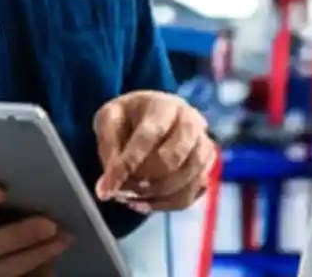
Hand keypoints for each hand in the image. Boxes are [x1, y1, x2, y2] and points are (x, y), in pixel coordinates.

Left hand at [93, 90, 217, 213]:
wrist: (152, 115)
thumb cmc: (129, 117)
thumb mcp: (109, 119)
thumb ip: (108, 145)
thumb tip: (110, 180)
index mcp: (164, 106)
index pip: (148, 136)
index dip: (126, 165)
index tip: (105, 190)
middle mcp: (191, 122)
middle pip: (174, 159)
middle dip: (145, 180)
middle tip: (123, 190)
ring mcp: (203, 144)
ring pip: (189, 179)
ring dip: (157, 195)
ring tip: (132, 197)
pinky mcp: (206, 167)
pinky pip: (191, 194)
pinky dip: (167, 204)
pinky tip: (145, 202)